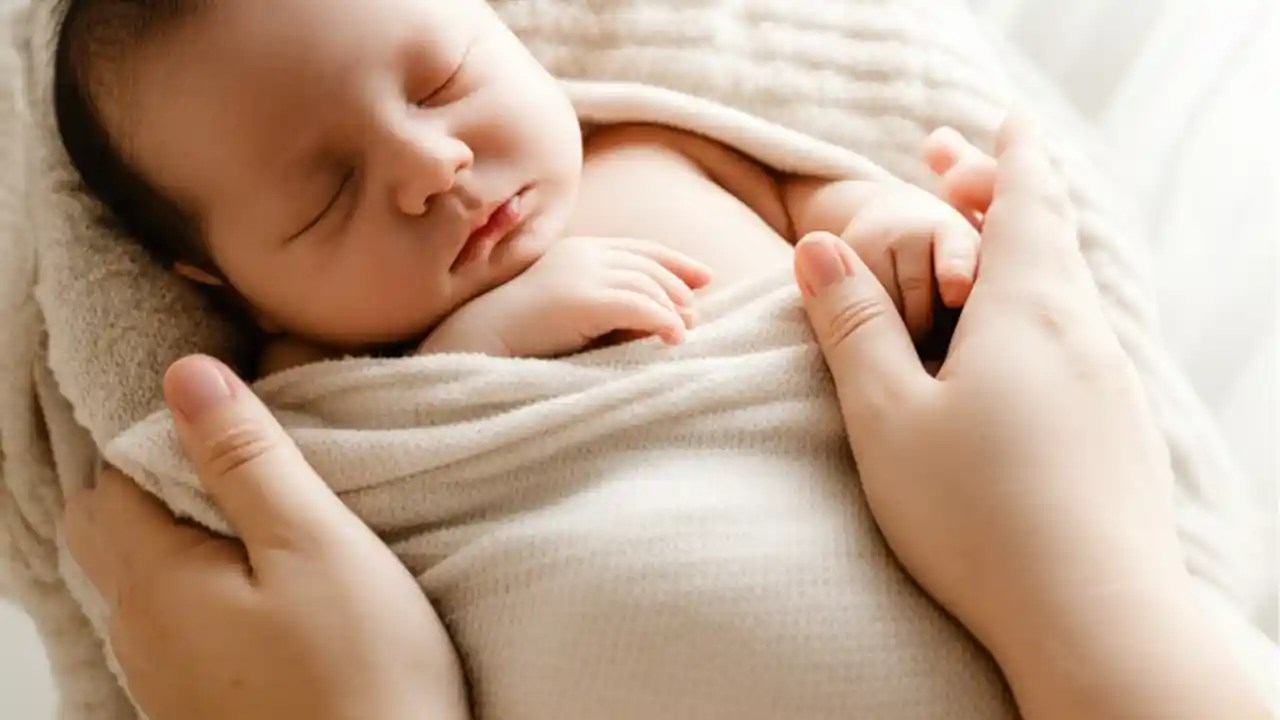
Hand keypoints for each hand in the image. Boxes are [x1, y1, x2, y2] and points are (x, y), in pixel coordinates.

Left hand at [64, 356, 469, 719]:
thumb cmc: (363, 676)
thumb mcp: (316, 545)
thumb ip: (248, 459)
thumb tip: (188, 377)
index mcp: (157, 583)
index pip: (113, 480)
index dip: (169, 441)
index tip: (242, 433)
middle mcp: (140, 635)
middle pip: (114, 532)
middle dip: (164, 488)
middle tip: (251, 472)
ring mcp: (165, 681)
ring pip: (146, 583)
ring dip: (189, 542)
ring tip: (270, 528)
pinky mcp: (202, 711)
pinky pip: (177, 629)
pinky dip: (206, 594)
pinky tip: (271, 597)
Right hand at [421, 237, 712, 356]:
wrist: (475, 342)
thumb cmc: (517, 336)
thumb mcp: (569, 312)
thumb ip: (607, 308)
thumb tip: (655, 322)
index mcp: (578, 250)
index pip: (640, 249)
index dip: (676, 261)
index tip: (705, 277)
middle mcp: (583, 254)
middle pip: (649, 263)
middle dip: (680, 287)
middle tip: (699, 313)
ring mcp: (583, 274)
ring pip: (648, 285)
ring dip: (674, 309)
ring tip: (687, 332)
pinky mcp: (584, 299)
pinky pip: (640, 307)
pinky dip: (663, 323)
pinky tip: (674, 340)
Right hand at [795, 115, 1265, 718]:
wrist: (1094, 620)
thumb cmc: (977, 515)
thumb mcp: (888, 415)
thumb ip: (853, 326)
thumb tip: (818, 248)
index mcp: (1029, 308)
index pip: (1026, 198)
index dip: (1005, 157)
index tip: (993, 129)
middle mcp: (1084, 333)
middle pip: (1052, 237)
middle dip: (1007, 195)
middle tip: (957, 173)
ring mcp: (1111, 384)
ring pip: (1068, 291)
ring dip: (1021, 258)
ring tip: (974, 261)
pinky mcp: (1118, 431)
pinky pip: (1078, 341)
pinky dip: (1039, 314)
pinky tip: (1015, 353)